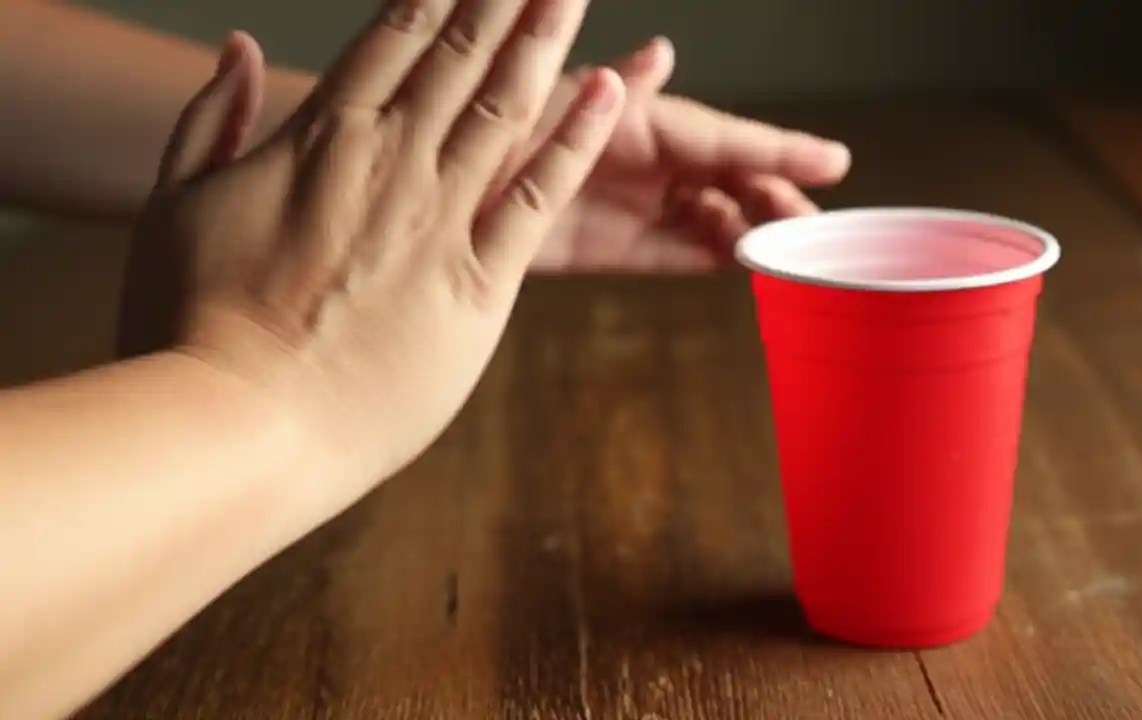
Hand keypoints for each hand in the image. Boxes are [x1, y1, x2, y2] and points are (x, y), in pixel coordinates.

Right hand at [119, 0, 623, 505]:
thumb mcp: (172, 205)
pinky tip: (609, 89)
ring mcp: (437, 220)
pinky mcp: (477, 285)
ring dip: (546, 39)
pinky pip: (539, 197)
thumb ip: (211, 121)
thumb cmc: (188, 327)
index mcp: (318, 139)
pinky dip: (577, 139)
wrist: (234, 428)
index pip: (393, 37)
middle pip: (459, 55)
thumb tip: (234, 48)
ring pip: (506, 105)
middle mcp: (388, 162)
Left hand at [517, 38, 850, 270]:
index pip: (725, 136)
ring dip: (751, 228)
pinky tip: (744, 264)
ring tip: (785, 247)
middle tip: (814, 222)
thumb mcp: (555, 107)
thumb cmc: (495, 137)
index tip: (834, 160)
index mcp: (641, 120)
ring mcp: (638, 206)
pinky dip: (712, 257)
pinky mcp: (619, 251)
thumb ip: (614, 91)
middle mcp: (648, 161)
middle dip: (775, 196)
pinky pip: (679, 253)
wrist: (445, 204)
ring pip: (713, 217)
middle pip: (729, 178)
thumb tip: (660, 53)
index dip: (779, 149)